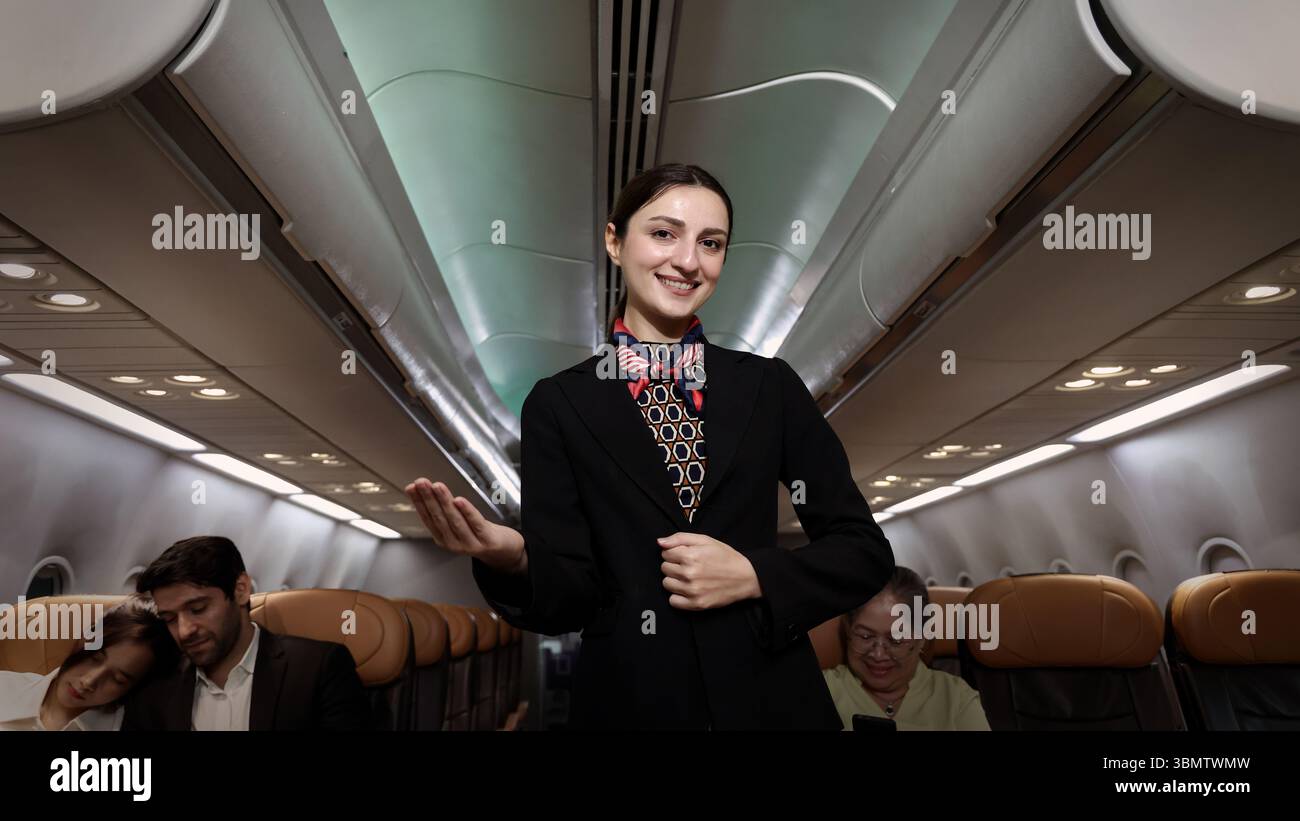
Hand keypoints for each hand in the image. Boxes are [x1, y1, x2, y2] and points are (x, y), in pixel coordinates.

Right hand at [404, 478, 526, 573]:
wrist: (502, 550)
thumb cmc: (478, 533)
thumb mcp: (456, 524)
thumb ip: (443, 512)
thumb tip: (424, 491)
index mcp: (443, 539)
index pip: (428, 518)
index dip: (418, 502)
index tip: (412, 488)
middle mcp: (454, 543)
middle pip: (439, 518)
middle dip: (428, 498)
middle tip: (421, 483)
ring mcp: (470, 543)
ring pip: (454, 520)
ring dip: (444, 501)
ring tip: (437, 486)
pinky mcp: (486, 540)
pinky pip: (475, 523)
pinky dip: (467, 511)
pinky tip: (459, 500)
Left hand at [658, 533, 760, 609]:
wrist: (746, 577)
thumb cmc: (725, 556)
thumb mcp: (705, 540)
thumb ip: (680, 538)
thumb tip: (659, 542)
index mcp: (690, 556)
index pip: (665, 553)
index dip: (675, 552)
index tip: (686, 555)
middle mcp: (689, 574)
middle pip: (664, 568)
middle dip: (674, 565)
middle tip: (689, 565)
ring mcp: (692, 590)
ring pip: (666, 584)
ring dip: (675, 580)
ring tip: (689, 577)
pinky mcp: (696, 604)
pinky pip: (672, 601)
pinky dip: (678, 596)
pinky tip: (688, 589)